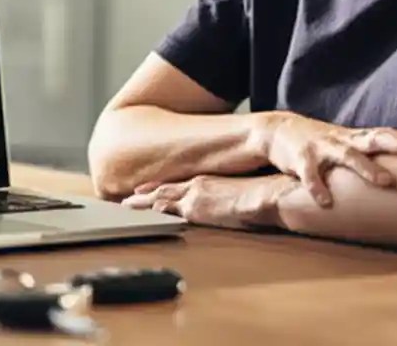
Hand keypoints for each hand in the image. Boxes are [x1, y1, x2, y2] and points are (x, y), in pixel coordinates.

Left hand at [121, 174, 300, 229]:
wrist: (270, 195)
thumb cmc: (265, 196)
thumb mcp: (244, 196)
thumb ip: (231, 200)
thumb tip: (233, 207)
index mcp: (210, 182)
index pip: (180, 185)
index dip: (162, 188)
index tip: (147, 189)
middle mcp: (199, 185)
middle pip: (165, 190)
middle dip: (145, 195)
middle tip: (128, 198)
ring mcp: (195, 194)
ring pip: (160, 197)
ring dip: (142, 202)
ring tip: (126, 206)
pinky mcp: (195, 207)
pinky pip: (166, 208)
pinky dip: (152, 211)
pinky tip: (140, 215)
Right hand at [261, 113, 396, 206]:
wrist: (279, 130)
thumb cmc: (323, 143)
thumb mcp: (348, 144)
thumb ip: (372, 154)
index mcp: (357, 138)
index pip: (388, 136)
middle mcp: (344, 140)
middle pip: (375, 139)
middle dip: (396, 145)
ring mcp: (322, 147)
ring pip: (347, 155)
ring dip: (367, 167)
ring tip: (386, 182)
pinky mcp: (301, 158)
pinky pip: (310, 175)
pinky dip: (317, 187)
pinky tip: (325, 202)